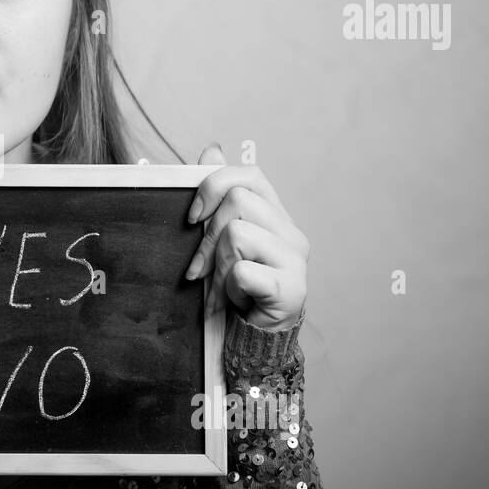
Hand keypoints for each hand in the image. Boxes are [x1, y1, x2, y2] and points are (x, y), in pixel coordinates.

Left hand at [182, 142, 308, 331]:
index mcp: (275, 215)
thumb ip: (219, 196)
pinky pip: (243, 272)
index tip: (192, 217)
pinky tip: (236, 301)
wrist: (255, 339)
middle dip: (207, 238)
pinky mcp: (291, 288)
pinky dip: (229, 289)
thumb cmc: (237, 288)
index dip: (214, 185)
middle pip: (238, 202)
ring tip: (220, 289)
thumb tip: (212, 149)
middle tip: (200, 269)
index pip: (250, 175)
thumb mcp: (221, 239)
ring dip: (217, 267)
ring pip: (237, 234)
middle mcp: (292, 232)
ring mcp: (295, 260)